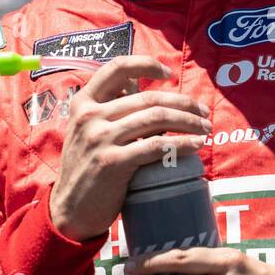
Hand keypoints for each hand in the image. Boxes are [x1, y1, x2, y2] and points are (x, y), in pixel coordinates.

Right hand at [49, 55, 210, 242]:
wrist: (69, 210)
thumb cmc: (87, 169)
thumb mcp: (88, 131)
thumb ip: (110, 109)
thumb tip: (142, 87)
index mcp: (83, 102)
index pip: (117, 67)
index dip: (146, 64)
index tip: (168, 73)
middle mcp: (90, 116)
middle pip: (149, 98)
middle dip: (183, 103)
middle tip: (203, 112)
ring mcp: (100, 138)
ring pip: (157, 118)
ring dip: (189, 122)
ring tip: (205, 129)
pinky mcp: (112, 162)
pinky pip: (157, 145)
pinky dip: (182, 143)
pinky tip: (196, 145)